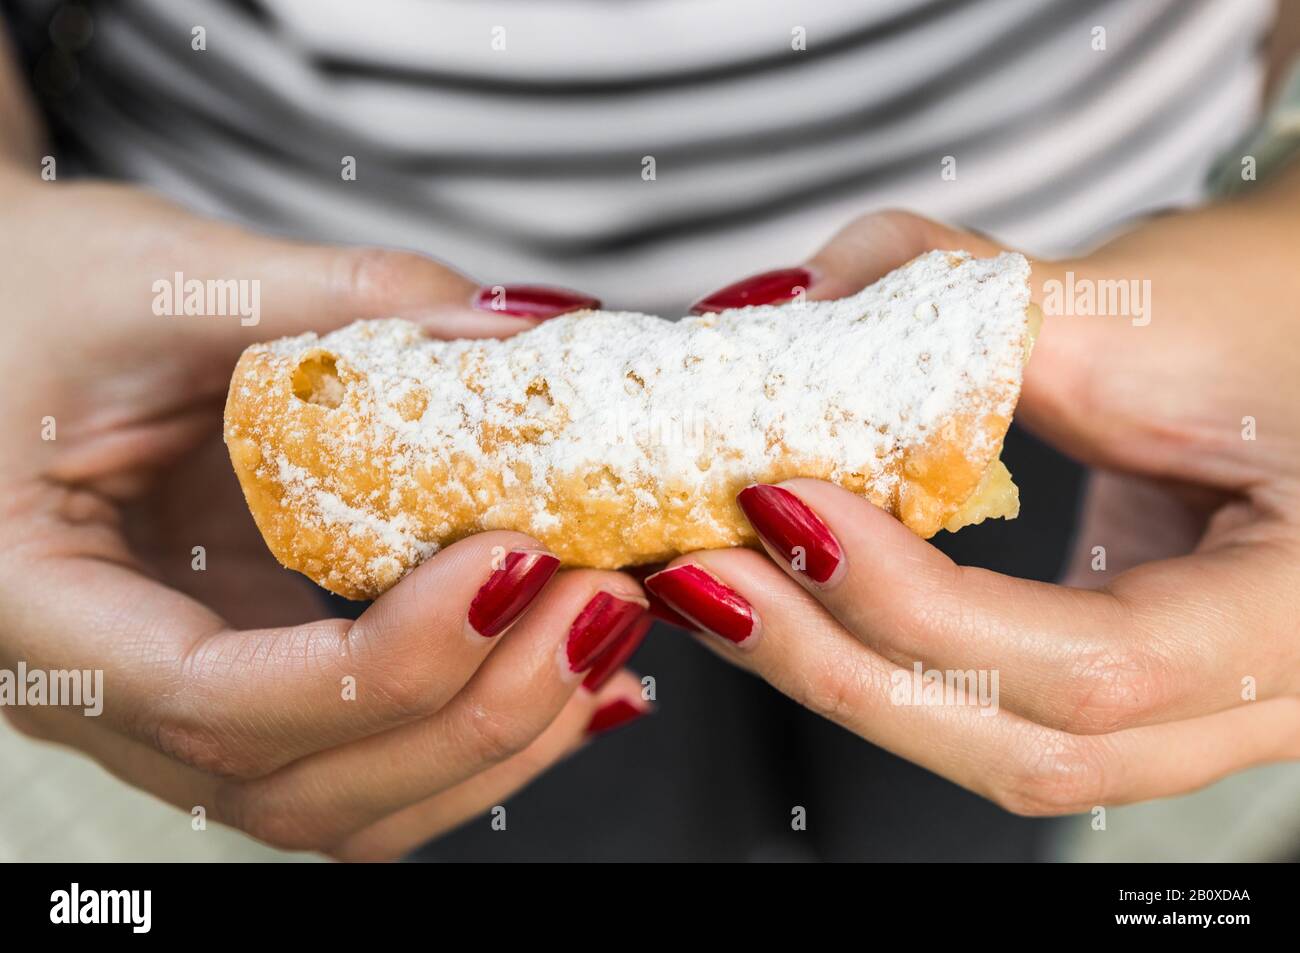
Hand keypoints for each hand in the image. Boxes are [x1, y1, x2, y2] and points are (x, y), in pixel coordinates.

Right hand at [0, 167, 649, 859]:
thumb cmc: (25, 293)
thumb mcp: (162, 277)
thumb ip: (340, 301)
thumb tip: (526, 334)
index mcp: (40, 612)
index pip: (218, 698)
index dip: (385, 662)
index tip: (509, 562)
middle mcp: (107, 696)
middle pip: (303, 787)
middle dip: (477, 712)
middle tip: (597, 597)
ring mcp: (185, 699)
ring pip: (349, 801)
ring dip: (498, 736)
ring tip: (603, 627)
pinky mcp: (253, 669)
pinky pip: (368, 751)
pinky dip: (480, 723)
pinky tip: (568, 665)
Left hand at [648, 185, 1299, 814]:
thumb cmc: (1279, 305)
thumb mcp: (1143, 299)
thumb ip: (955, 300)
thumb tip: (778, 309)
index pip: (1091, 667)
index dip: (912, 600)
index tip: (780, 504)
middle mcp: (1268, 702)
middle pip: (1025, 748)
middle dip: (836, 664)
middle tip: (702, 576)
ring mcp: (1201, 714)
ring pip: (997, 747)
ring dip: (839, 673)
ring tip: (716, 593)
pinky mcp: (1132, 687)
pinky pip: (991, 709)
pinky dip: (880, 660)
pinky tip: (790, 605)